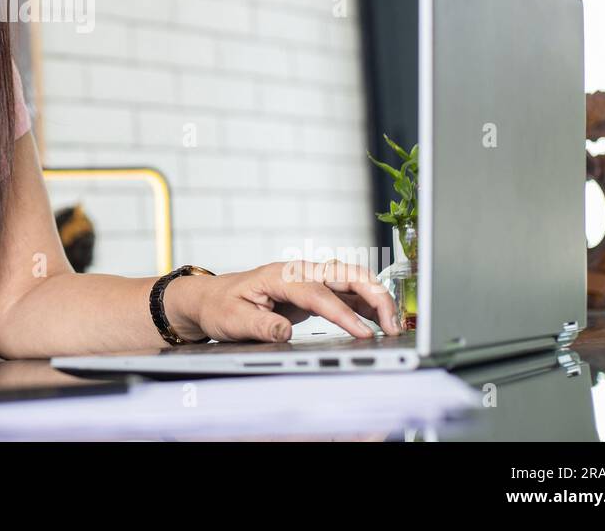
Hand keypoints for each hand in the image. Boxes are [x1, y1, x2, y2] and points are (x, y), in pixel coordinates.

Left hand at [170, 259, 402, 343]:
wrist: (210, 298)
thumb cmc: (220, 306)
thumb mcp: (233, 320)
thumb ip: (260, 326)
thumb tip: (286, 332)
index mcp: (279, 275)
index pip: (317, 293)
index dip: (342, 313)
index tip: (362, 332)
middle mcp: (298, 272)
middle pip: (344, 274)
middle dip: (373, 294)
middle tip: (392, 323)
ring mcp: (307, 279)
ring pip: (351, 279)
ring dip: (375, 297)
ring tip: (394, 324)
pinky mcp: (312, 291)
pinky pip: (345, 292)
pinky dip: (365, 303)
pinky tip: (379, 319)